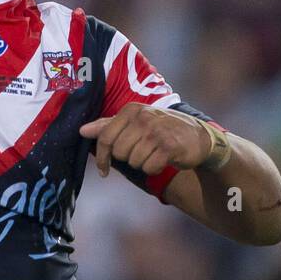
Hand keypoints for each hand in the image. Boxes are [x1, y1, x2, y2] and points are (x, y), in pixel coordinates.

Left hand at [81, 103, 213, 178]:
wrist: (198, 137)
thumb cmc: (162, 129)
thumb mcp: (135, 122)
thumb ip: (108, 126)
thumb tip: (82, 130)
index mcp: (131, 110)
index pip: (105, 137)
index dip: (101, 157)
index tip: (103, 169)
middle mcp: (143, 117)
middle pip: (119, 152)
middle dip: (128, 158)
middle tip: (142, 152)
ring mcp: (156, 131)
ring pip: (133, 161)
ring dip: (142, 163)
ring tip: (154, 153)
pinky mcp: (169, 147)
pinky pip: (148, 167)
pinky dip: (154, 168)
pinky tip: (163, 160)